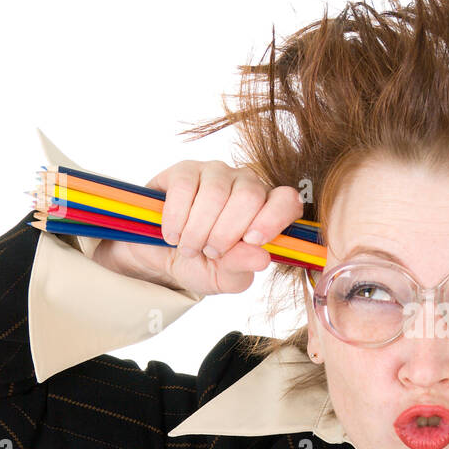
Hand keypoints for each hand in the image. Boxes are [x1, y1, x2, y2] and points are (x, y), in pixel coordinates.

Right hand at [90, 160, 303, 294]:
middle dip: (226, 232)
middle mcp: (247, 185)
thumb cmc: (203, 264)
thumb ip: (242, 267)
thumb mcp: (224, 277)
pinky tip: (173, 234)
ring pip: (216, 192)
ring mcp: (217, 173)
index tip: (252, 240)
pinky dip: (176, 217)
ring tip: (189, 247)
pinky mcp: (185, 170)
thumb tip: (262, 258)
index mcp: (267, 210)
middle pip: (249, 195)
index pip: (287, 201)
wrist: (162, 257)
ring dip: (198, 229)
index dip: (273, 218)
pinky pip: (185, 187)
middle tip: (211, 252)